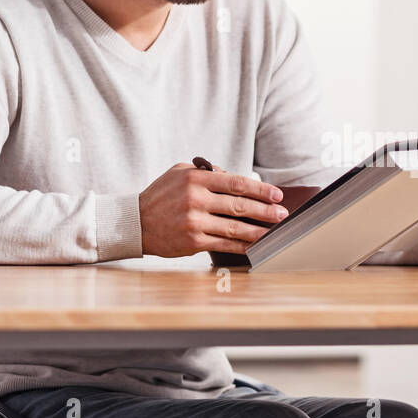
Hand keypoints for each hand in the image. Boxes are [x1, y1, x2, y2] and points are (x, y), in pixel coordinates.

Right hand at [139, 163, 287, 257]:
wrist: (135, 223)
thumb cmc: (160, 196)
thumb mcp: (179, 173)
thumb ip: (207, 172)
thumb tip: (236, 178)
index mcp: (195, 179)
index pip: (236, 182)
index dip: (260, 189)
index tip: (276, 194)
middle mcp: (195, 199)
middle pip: (239, 205)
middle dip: (266, 210)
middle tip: (282, 213)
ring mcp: (194, 222)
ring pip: (235, 227)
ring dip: (259, 230)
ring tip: (274, 231)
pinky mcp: (193, 242)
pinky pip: (224, 244)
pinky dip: (242, 245)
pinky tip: (254, 245)